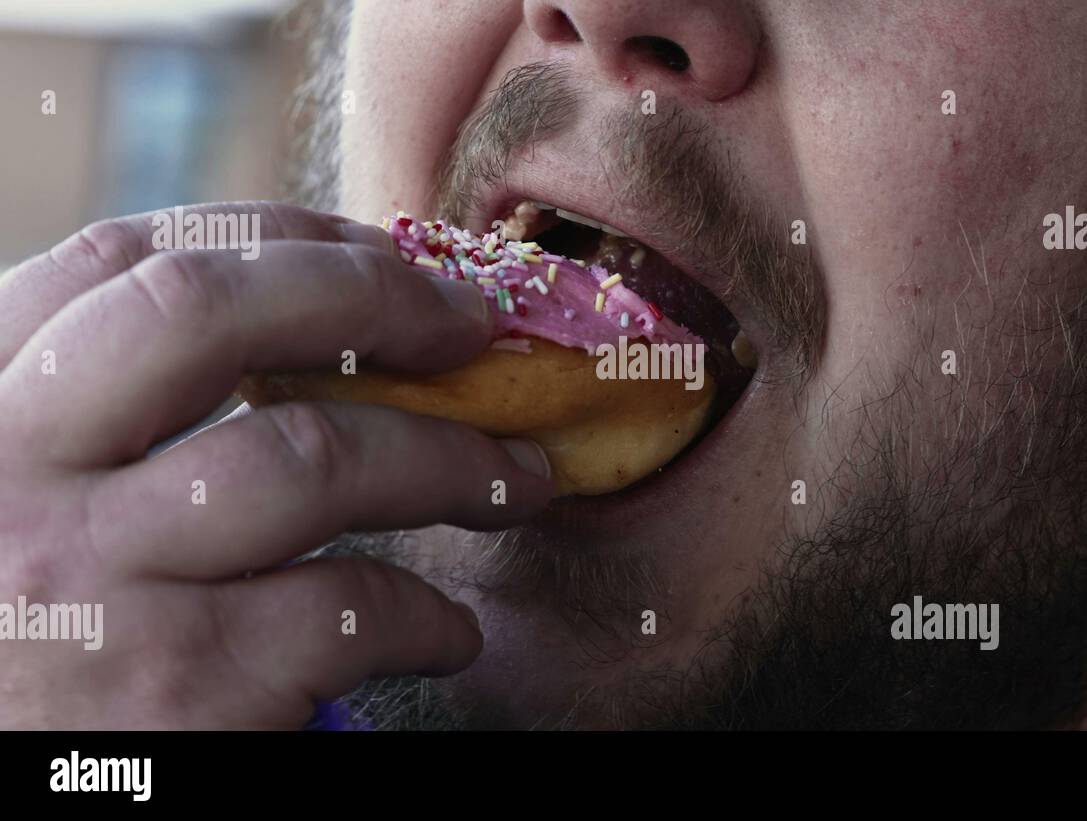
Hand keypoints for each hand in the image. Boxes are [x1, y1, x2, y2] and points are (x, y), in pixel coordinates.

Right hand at [0, 202, 551, 727]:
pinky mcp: (180, 694)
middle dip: (371, 294)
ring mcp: (98, 585)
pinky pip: (350, 610)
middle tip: (471, 321)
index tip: (374, 252)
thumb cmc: (17, 645)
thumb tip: (275, 328)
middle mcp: (15, 480)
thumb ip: (92, 415)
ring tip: (518, 479)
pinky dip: (428, 615)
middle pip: (206, 313)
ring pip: (315, 459)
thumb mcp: (9, 501)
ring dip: (454, 461)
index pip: (118, 263)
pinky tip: (448, 631)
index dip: (271, 237)